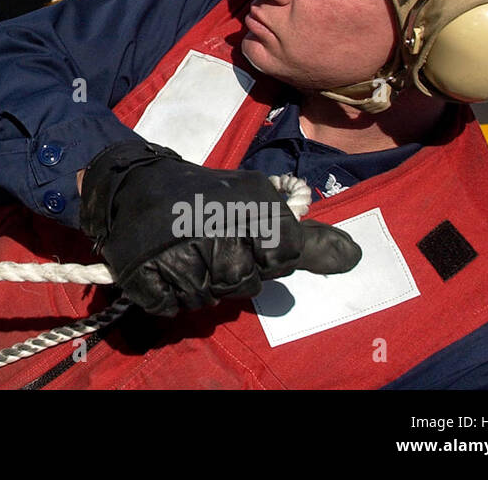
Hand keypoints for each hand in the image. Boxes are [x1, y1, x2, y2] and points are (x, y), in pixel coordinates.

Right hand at [78, 140, 361, 315]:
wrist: (132, 183)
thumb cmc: (204, 197)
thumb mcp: (256, 205)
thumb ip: (304, 239)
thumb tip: (355, 258)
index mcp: (246, 207)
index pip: (282, 258)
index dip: (267, 255)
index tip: (245, 237)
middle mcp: (213, 227)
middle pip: (243, 283)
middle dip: (230, 270)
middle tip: (209, 243)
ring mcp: (175, 252)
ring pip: (206, 297)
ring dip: (199, 283)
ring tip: (185, 252)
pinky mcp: (142, 271)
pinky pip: (169, 305)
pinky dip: (167, 293)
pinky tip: (164, 266)